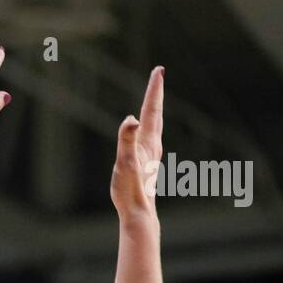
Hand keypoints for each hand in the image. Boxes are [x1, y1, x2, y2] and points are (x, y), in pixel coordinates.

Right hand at [110, 67, 164, 218]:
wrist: (139, 213)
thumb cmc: (130, 189)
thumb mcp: (125, 162)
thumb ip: (127, 139)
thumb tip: (131, 118)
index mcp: (148, 141)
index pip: (151, 110)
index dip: (153, 90)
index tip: (158, 70)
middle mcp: (152, 144)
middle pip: (155, 113)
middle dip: (155, 94)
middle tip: (157, 75)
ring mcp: (150, 154)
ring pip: (154, 125)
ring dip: (153, 109)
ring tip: (153, 98)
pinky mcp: (146, 162)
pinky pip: (149, 136)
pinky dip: (149, 125)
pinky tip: (146, 131)